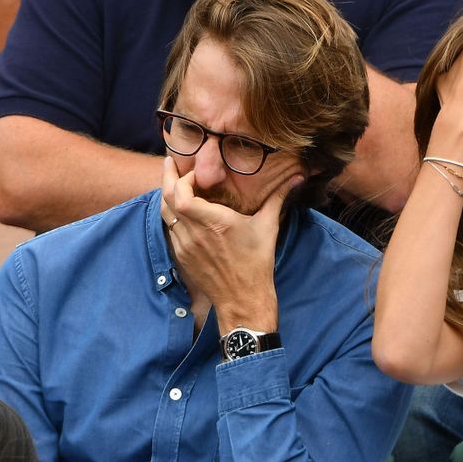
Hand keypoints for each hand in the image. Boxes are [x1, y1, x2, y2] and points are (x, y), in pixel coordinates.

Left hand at [161, 156, 303, 333]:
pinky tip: (182, 211)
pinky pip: (170, 229)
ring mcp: (185, 246)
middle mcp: (194, 233)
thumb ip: (278, 197)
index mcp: (213, 222)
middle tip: (170, 163)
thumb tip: (297, 177)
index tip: (198, 174)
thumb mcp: (268, 227)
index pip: (181, 193)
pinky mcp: (182, 256)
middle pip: (166, 198)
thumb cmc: (257, 262)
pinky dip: (173, 216)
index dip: (182, 179)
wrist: (243, 298)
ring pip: (165, 214)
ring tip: (174, 183)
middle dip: (167, 178)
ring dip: (168, 196)